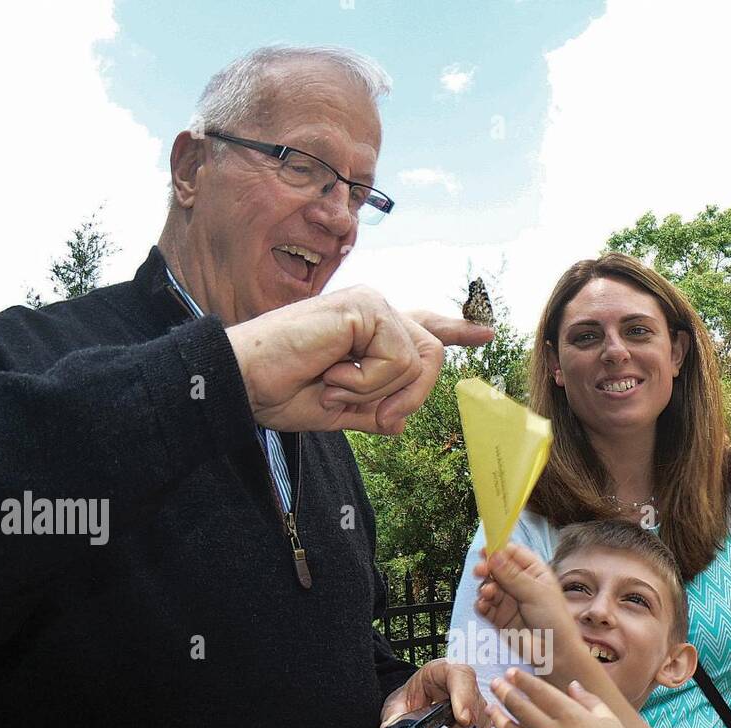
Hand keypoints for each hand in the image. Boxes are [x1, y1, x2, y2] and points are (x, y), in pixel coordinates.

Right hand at [226, 288, 489, 435]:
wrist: (247, 383)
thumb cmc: (282, 392)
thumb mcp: (341, 410)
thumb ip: (377, 410)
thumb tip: (402, 420)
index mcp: (371, 333)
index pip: (422, 329)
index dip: (455, 330)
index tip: (484, 333)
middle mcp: (375, 312)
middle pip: (431, 357)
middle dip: (409, 397)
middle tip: (364, 410)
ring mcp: (371, 305)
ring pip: (420, 361)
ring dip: (379, 391)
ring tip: (335, 385)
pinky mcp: (366, 307)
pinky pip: (398, 359)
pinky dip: (366, 381)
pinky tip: (331, 373)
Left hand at [379, 659, 489, 727]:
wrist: (417, 702)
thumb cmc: (412, 697)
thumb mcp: (396, 704)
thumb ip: (393, 717)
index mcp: (443, 671)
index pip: (462, 677)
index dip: (464, 697)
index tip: (461, 718)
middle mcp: (466, 686)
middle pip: (473, 710)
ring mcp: (477, 705)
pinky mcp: (481, 724)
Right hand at [474, 543, 576, 648]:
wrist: (554, 654)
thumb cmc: (554, 621)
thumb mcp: (536, 593)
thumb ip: (513, 575)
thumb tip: (494, 555)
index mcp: (534, 571)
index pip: (513, 553)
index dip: (499, 549)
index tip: (485, 550)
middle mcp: (520, 583)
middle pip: (497, 568)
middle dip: (487, 569)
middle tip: (480, 571)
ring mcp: (508, 600)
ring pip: (489, 586)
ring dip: (484, 587)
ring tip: (488, 593)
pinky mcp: (499, 617)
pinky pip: (485, 606)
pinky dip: (482, 604)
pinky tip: (484, 605)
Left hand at [489, 669, 641, 727]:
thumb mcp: (610, 720)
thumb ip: (589, 700)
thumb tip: (572, 685)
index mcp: (570, 715)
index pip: (538, 691)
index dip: (522, 680)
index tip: (511, 672)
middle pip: (519, 708)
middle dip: (504, 693)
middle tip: (495, 684)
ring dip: (498, 718)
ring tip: (491, 708)